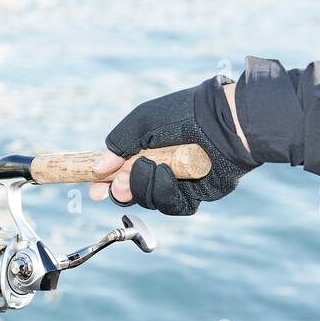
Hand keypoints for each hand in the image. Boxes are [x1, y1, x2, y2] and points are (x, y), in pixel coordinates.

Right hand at [88, 78, 257, 214]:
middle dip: (122, 188)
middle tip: (119, 184)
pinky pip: (171, 205)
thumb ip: (118, 143)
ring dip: (144, 186)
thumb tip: (98, 167)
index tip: (94, 190)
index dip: (104, 183)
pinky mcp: (194, 195)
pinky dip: (165, 192)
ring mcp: (176, 183)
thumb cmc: (183, 115)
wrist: (225, 123)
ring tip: (153, 166)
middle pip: (130, 191)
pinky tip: (171, 175)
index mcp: (144, 150)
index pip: (118, 172)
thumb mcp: (142, 122)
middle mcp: (158, 168)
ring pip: (148, 200)